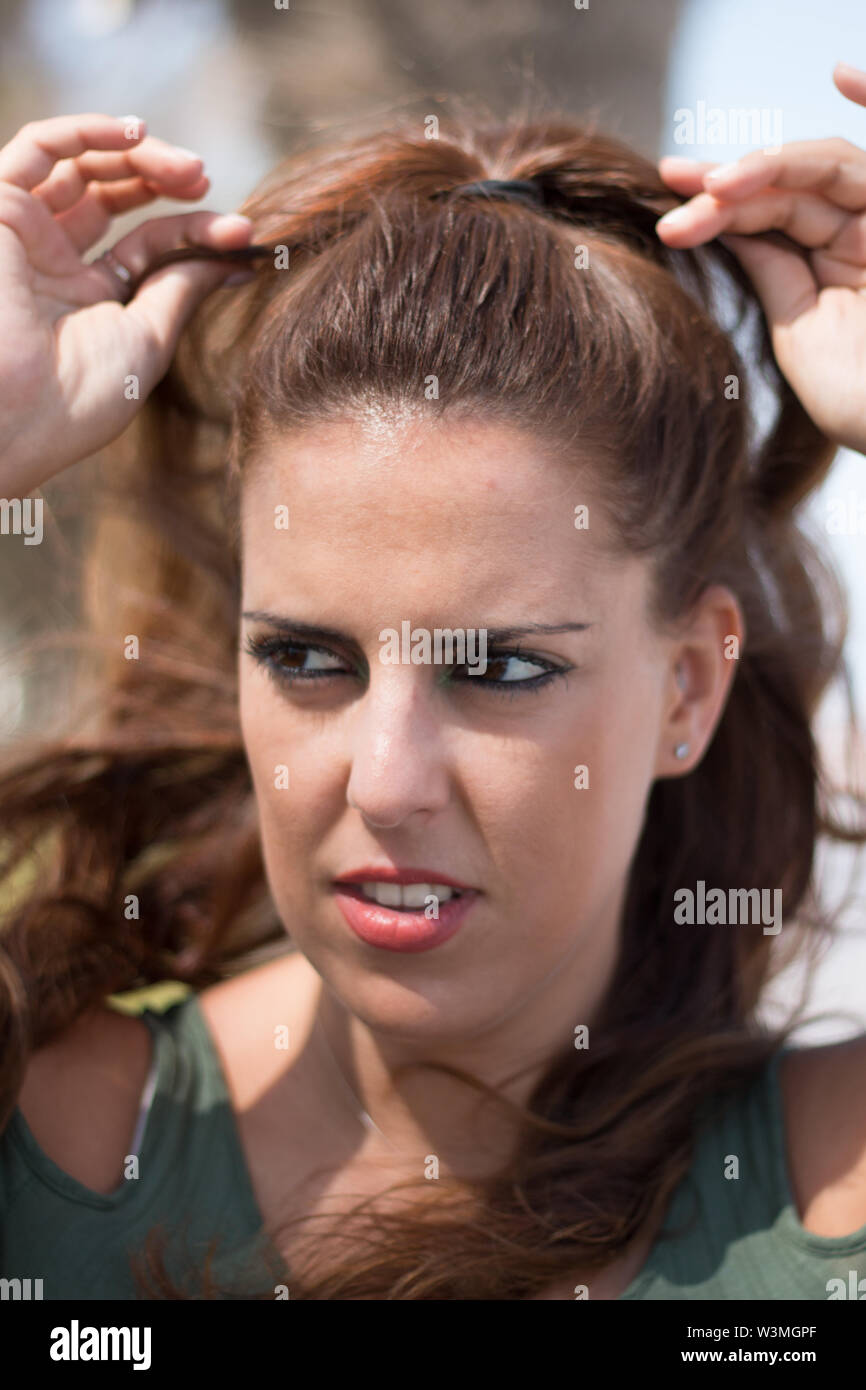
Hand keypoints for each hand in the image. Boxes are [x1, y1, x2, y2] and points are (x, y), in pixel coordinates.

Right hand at [0, 113, 254, 495]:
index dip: (196, 231)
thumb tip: (235, 257)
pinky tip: (138, 133)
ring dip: (140, 155)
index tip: (244, 236)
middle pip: (112, 193)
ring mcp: (26, 233)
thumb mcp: (149, 336)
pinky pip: (40, 146)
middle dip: (166, 181)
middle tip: (206, 183)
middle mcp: (52, 260)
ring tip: (189, 169)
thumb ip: (183, 286)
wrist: (17, 415)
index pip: (147, 244)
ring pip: (83, 165)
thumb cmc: (79, 395)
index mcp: (86, 297)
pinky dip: (89, 129)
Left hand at [655, 62, 865, 456]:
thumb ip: (774, 270)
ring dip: (772, 163)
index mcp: (834, 262)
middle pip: (790, 185)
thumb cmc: (861, 400)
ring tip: (718, 183)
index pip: (769, 215)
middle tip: (674, 183)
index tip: (669, 215)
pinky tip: (843, 73)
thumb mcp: (800, 331)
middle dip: (729, 182)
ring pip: (828, 168)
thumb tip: (726, 223)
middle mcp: (862, 231)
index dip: (718, 207)